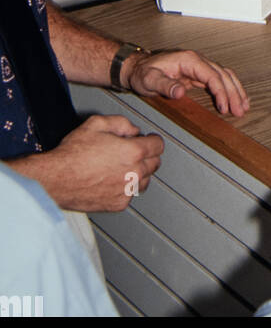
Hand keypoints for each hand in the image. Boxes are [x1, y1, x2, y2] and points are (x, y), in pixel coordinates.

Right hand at [12, 114, 163, 212]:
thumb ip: (121, 123)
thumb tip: (134, 130)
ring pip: (146, 180)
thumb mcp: (96, 124)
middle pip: (155, 163)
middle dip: (146, 155)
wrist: (55, 180)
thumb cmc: (72, 154)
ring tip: (120, 166)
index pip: (159, 145)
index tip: (146, 140)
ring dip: (139, 172)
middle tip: (131, 152)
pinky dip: (126, 187)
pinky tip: (112, 180)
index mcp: (133, 152)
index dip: (151, 140)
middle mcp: (134, 173)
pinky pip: (131, 194)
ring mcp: (127, 191)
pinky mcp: (118, 204)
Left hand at [125, 49, 248, 116]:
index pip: (212, 76)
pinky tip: (235, 98)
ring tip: (244, 106)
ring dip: (236, 90)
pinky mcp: (198, 74)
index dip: (221, 92)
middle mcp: (197, 61)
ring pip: (225, 75)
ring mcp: (199, 66)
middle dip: (234, 93)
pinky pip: (219, 79)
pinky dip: (229, 88)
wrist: (137, 67)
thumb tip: (180, 92)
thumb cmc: (142, 73)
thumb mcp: (149, 80)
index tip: (225, 107)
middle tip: (240, 111)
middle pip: (223, 75)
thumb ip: (165, 85)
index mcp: (189, 60)